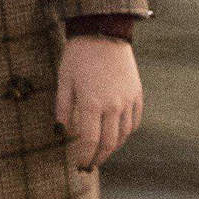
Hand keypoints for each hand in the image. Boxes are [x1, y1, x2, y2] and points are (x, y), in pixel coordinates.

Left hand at [55, 34, 143, 168]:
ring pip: (124, 134)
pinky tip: (118, 136)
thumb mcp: (64, 81)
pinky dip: (126, 133)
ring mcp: (128, 101)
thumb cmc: (78, 56)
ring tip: (102, 153)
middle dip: (98, 157)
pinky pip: (135, 121)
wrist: (104, 34)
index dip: (84, 156)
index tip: (78, 164)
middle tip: (90, 165)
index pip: (89, 141)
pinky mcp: (137, 94)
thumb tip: (61, 132)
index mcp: (92, 103)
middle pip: (109, 143)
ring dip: (113, 147)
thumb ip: (63, 109)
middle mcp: (113, 106)